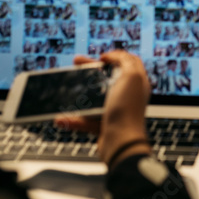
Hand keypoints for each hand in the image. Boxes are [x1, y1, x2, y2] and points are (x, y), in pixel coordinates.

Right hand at [56, 51, 151, 166]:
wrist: (122, 143)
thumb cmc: (127, 110)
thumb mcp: (131, 76)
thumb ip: (125, 61)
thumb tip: (113, 56)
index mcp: (137, 82)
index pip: (128, 62)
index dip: (115, 56)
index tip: (100, 57)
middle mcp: (127, 95)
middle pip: (108, 77)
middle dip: (90, 69)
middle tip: (75, 62)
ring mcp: (116, 110)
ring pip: (94, 98)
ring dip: (78, 94)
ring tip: (64, 89)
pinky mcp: (105, 125)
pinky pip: (86, 120)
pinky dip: (74, 119)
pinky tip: (61, 118)